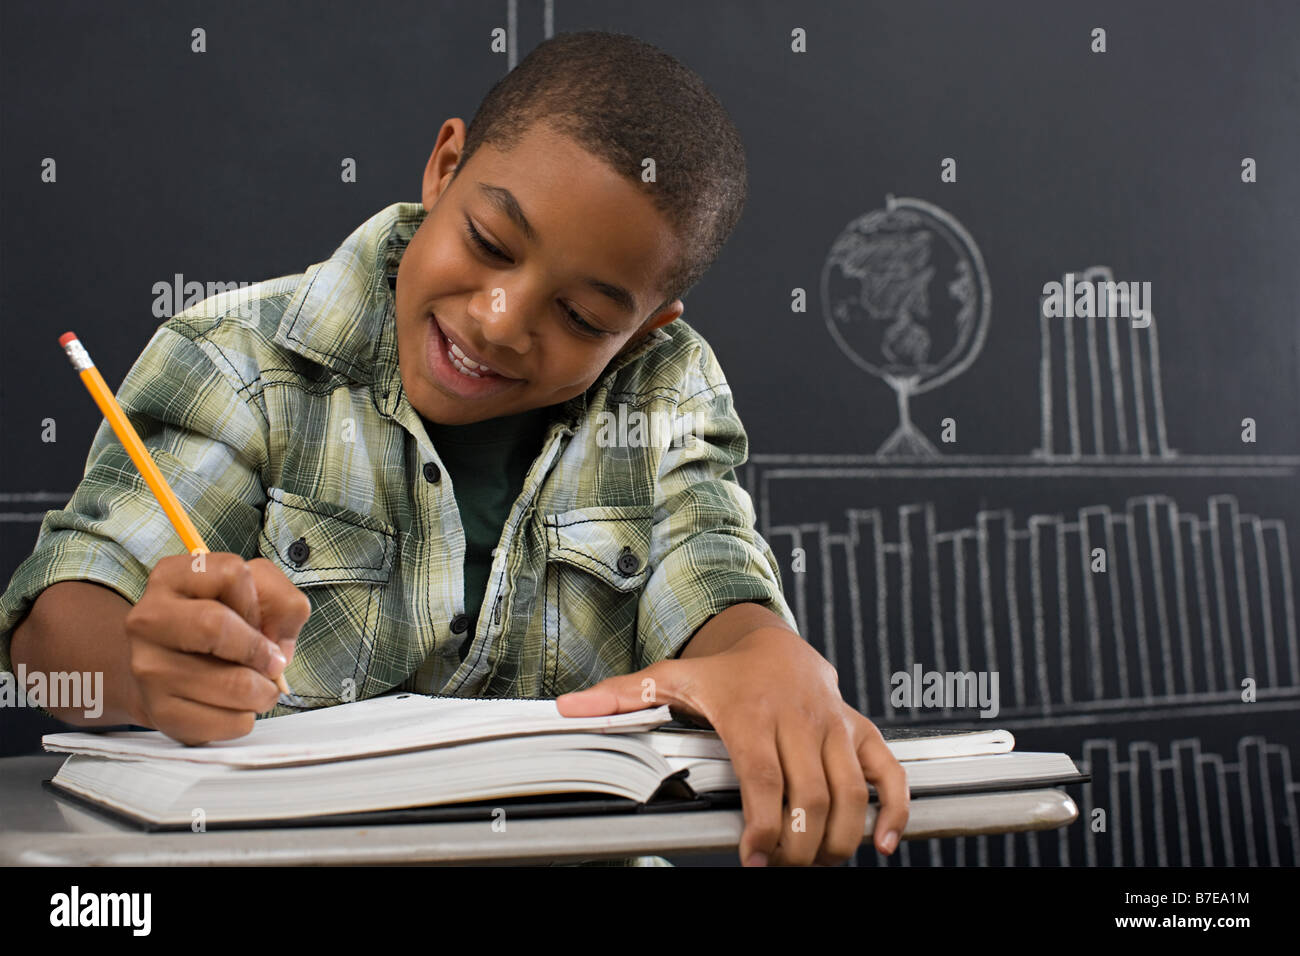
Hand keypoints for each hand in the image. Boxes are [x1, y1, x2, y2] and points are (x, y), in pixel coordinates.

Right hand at [123, 553, 310, 744]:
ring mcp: (148, 667)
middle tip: (271, 663)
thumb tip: (279, 649)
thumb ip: (282, 602)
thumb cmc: (220, 624)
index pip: (231, 574)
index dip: (256, 602)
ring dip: (263, 691)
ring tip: (259, 688)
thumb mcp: (255, 593)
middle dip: (260, 650)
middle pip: (216, 626)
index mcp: (173, 577)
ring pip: (232, 685)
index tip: (255, 620)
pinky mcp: (159, 711)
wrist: (168, 671)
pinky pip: (227, 722)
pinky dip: (246, 717)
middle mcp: (149, 618)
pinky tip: (234, 706)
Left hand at [557, 627, 908, 865]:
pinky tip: (886, 843)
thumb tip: (567, 708)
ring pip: (850, 789)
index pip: (764, 775)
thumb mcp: (668, 677)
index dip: (763, 822)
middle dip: (797, 844)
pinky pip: (887, 770)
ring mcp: (833, 724)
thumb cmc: (719, 672)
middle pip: (809, 792)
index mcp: (750, 710)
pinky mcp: (859, 729)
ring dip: (839, 838)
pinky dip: (893, 808)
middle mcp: (797, 716)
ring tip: (817, 865)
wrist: (773, 640)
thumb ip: (621, 697)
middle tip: (780, 869)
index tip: (752, 859)